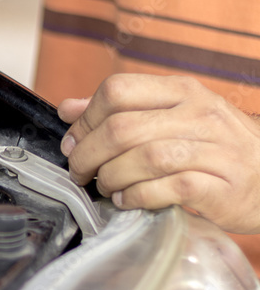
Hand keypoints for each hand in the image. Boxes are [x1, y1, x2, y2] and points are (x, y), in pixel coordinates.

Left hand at [58, 74, 259, 233]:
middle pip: (122, 128)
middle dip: (88, 154)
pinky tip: (128, 200)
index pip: (118, 90)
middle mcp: (199, 114)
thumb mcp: (173, 116)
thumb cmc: (214, 147)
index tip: (74, 141)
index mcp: (182, 91)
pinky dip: (137, 196)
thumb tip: (68, 108)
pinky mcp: (220, 186)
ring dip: (111, 177)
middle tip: (80, 171)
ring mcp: (213, 150)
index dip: (85, 119)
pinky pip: (166, 188)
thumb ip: (121, 110)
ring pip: (142, 158)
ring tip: (106, 186)